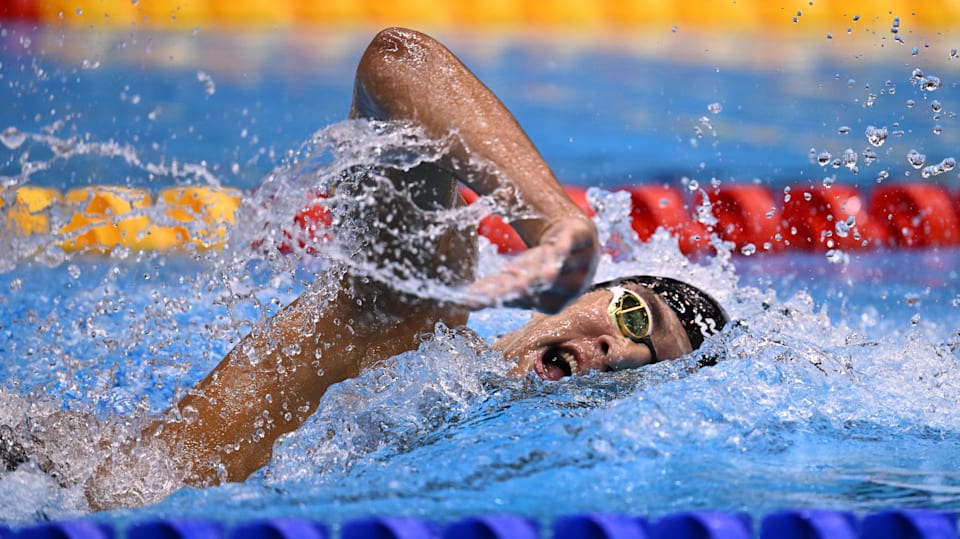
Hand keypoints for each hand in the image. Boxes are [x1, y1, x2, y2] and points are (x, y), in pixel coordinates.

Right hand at [463, 216, 598, 313]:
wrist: (577, 237)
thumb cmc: (544, 260)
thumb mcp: (520, 273)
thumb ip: (496, 287)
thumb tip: (460, 300)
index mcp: (550, 301)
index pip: (517, 299)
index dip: (496, 297)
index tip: (470, 300)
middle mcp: (567, 287)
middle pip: (536, 286)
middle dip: (518, 289)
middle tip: (499, 294)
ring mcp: (578, 263)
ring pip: (555, 268)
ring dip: (543, 273)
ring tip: (526, 281)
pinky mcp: (582, 237)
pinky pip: (573, 243)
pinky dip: (564, 246)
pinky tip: (556, 249)